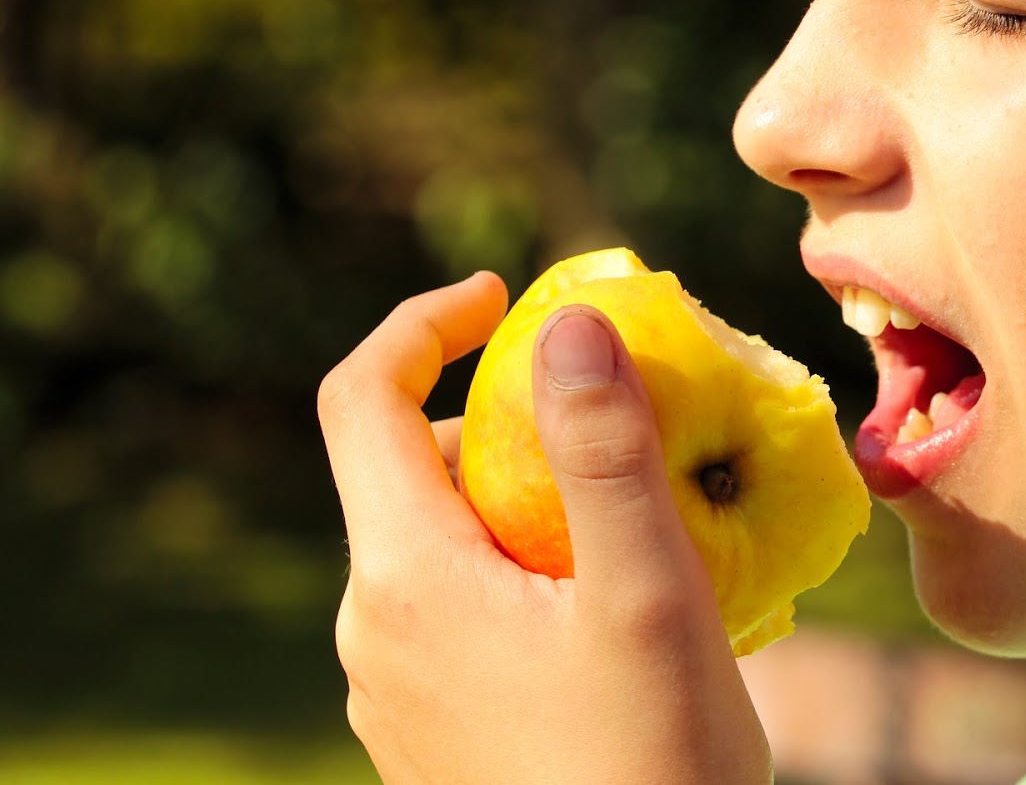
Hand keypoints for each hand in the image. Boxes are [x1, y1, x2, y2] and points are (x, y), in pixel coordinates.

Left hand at [318, 272, 771, 783]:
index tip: (504, 297)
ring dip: (517, 498)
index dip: (422, 322)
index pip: (362, 399)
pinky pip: (457, 611)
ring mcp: (395, 691)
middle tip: (606, 416)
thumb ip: (604, 453)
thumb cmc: (653, 765)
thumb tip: (570, 322)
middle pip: (408, 470)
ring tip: (625, 519)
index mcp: (407, 578)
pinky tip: (605, 609)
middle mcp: (375, 630)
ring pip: (440, 544)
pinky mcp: (431, 733)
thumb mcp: (647, 597)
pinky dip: (517, 568)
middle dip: (498, 417)